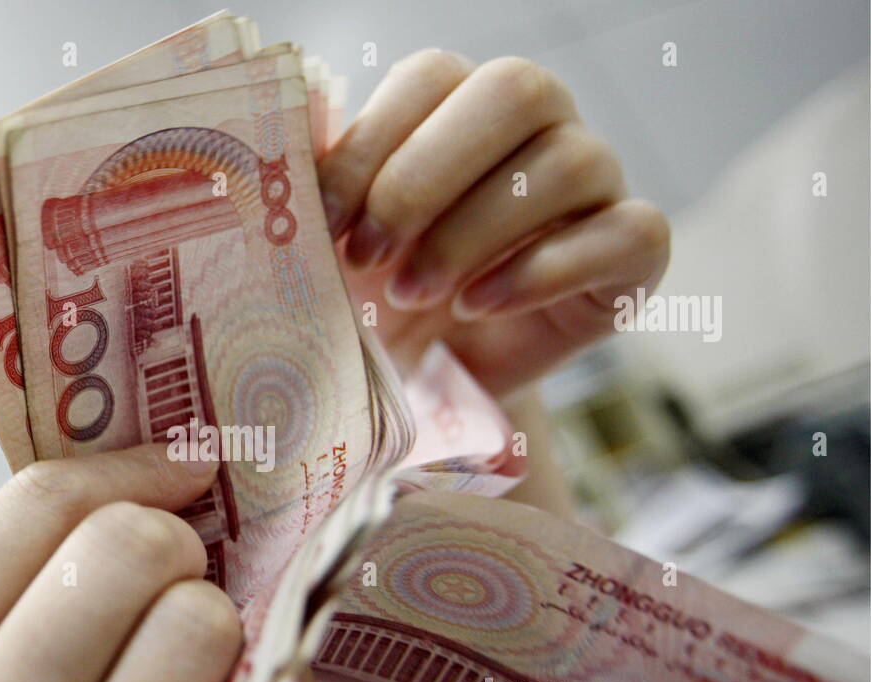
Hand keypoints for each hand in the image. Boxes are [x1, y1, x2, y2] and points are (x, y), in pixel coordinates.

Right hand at [0, 443, 313, 681]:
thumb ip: (2, 586)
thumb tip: (152, 487)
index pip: (39, 506)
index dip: (130, 465)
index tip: (180, 464)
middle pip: (129, 552)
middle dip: (174, 544)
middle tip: (172, 572)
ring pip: (201, 635)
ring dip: (217, 626)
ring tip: (188, 653)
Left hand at [320, 50, 670, 395]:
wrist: (438, 374)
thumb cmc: (384, 294)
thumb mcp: (341, 247)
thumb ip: (322, 190)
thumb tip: (276, 141)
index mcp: (462, 100)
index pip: (431, 77)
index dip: (373, 145)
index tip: (325, 226)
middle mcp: (541, 122)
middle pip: (515, 91)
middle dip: (426, 179)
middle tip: (369, 258)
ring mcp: (598, 179)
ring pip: (568, 162)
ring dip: (474, 233)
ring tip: (415, 295)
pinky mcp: (636, 247)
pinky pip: (623, 232)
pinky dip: (541, 271)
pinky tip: (480, 307)